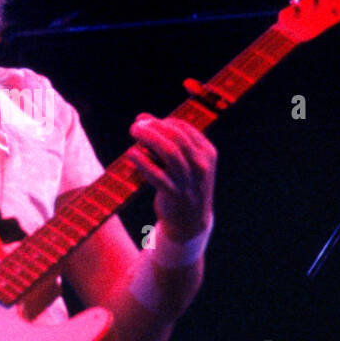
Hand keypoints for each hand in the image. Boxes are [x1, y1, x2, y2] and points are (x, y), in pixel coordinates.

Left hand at [125, 114, 216, 239]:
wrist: (189, 222)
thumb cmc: (182, 184)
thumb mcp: (185, 162)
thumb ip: (166, 141)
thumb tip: (142, 119)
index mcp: (207, 153)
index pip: (185, 129)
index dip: (163, 121)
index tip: (145, 120)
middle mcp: (201, 166)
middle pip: (176, 138)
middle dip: (154, 127)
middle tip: (136, 126)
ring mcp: (190, 181)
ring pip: (169, 152)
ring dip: (149, 138)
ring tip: (133, 133)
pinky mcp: (175, 195)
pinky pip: (157, 175)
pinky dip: (143, 162)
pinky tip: (131, 154)